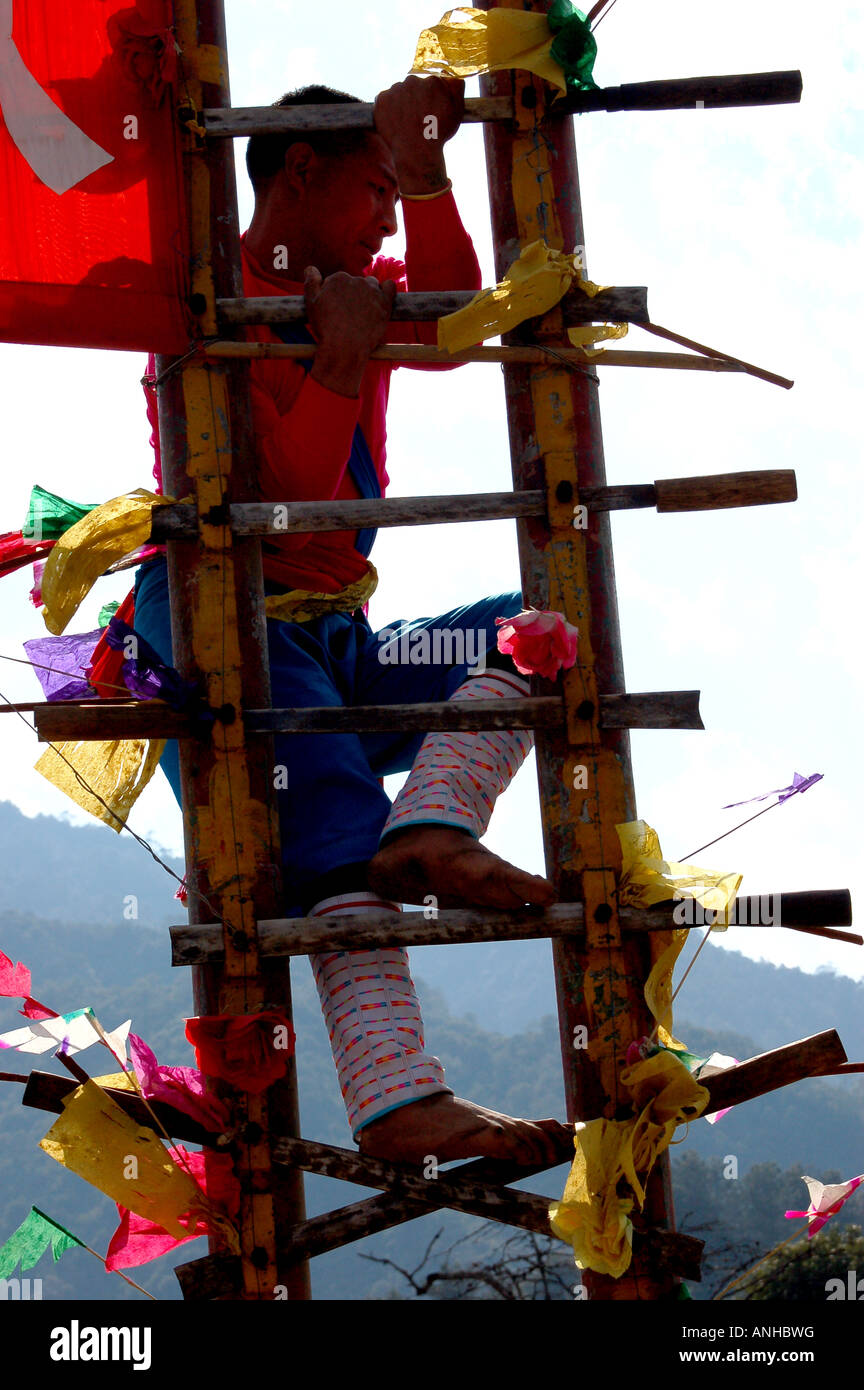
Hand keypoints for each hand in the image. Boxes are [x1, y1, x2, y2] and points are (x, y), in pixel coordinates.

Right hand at [304, 266, 396, 396]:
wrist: (344, 347)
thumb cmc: (326, 327)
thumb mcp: (311, 304)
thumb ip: (311, 283)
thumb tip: (311, 268)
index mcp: (338, 278)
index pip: (339, 281)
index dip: (336, 295)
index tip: (335, 309)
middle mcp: (356, 280)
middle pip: (355, 283)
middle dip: (352, 295)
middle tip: (348, 314)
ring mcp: (372, 290)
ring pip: (372, 285)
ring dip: (368, 293)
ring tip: (363, 311)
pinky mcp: (385, 302)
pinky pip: (390, 287)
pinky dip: (387, 289)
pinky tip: (382, 299)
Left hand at [374, 74, 463, 193]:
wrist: (416, 153)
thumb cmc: (438, 134)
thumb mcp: (457, 111)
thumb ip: (456, 88)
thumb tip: (451, 77)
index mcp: (432, 81)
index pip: (430, 84)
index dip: (431, 98)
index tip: (430, 111)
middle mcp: (412, 81)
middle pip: (414, 86)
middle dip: (415, 98)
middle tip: (418, 117)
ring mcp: (395, 89)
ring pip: (398, 92)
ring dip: (401, 102)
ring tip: (406, 122)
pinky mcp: (381, 99)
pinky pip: (385, 99)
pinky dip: (388, 108)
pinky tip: (396, 122)